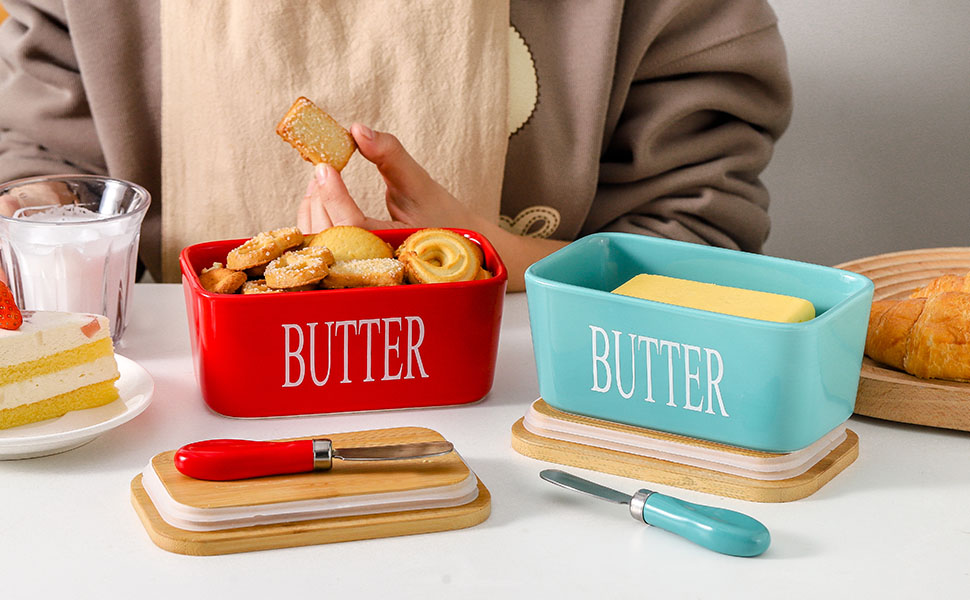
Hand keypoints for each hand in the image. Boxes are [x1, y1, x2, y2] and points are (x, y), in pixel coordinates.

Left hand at [296, 124, 568, 290]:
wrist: (458, 251)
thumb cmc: (443, 218)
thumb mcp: (421, 183)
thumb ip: (391, 155)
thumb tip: (357, 129)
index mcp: (395, 249)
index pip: (352, 227)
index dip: (333, 196)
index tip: (324, 166)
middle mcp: (374, 267)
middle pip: (327, 237)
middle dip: (318, 199)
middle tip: (320, 170)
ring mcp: (359, 272)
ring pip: (318, 246)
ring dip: (311, 211)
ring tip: (319, 183)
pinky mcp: (350, 270)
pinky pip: (320, 250)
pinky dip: (313, 224)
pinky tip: (319, 203)